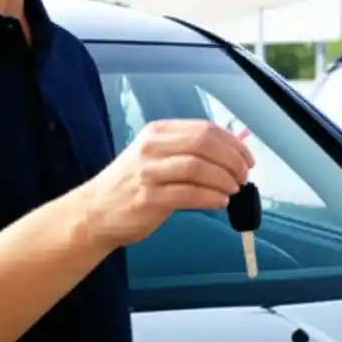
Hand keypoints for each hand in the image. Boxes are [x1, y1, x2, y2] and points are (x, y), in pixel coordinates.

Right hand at [77, 119, 253, 248]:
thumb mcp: (155, 156)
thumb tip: (232, 153)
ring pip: (199, 168)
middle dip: (232, 160)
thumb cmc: (131, 184)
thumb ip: (188, 151)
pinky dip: (211, 197)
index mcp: (158, 132)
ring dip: (224, 179)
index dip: (233, 144)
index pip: (205, 129)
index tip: (247, 158)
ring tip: (234, 189)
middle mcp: (152, 148)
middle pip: (204, 144)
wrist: (94, 212)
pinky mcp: (148, 198)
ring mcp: (148, 173)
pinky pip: (189, 194)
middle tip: (244, 175)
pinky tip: (220, 201)